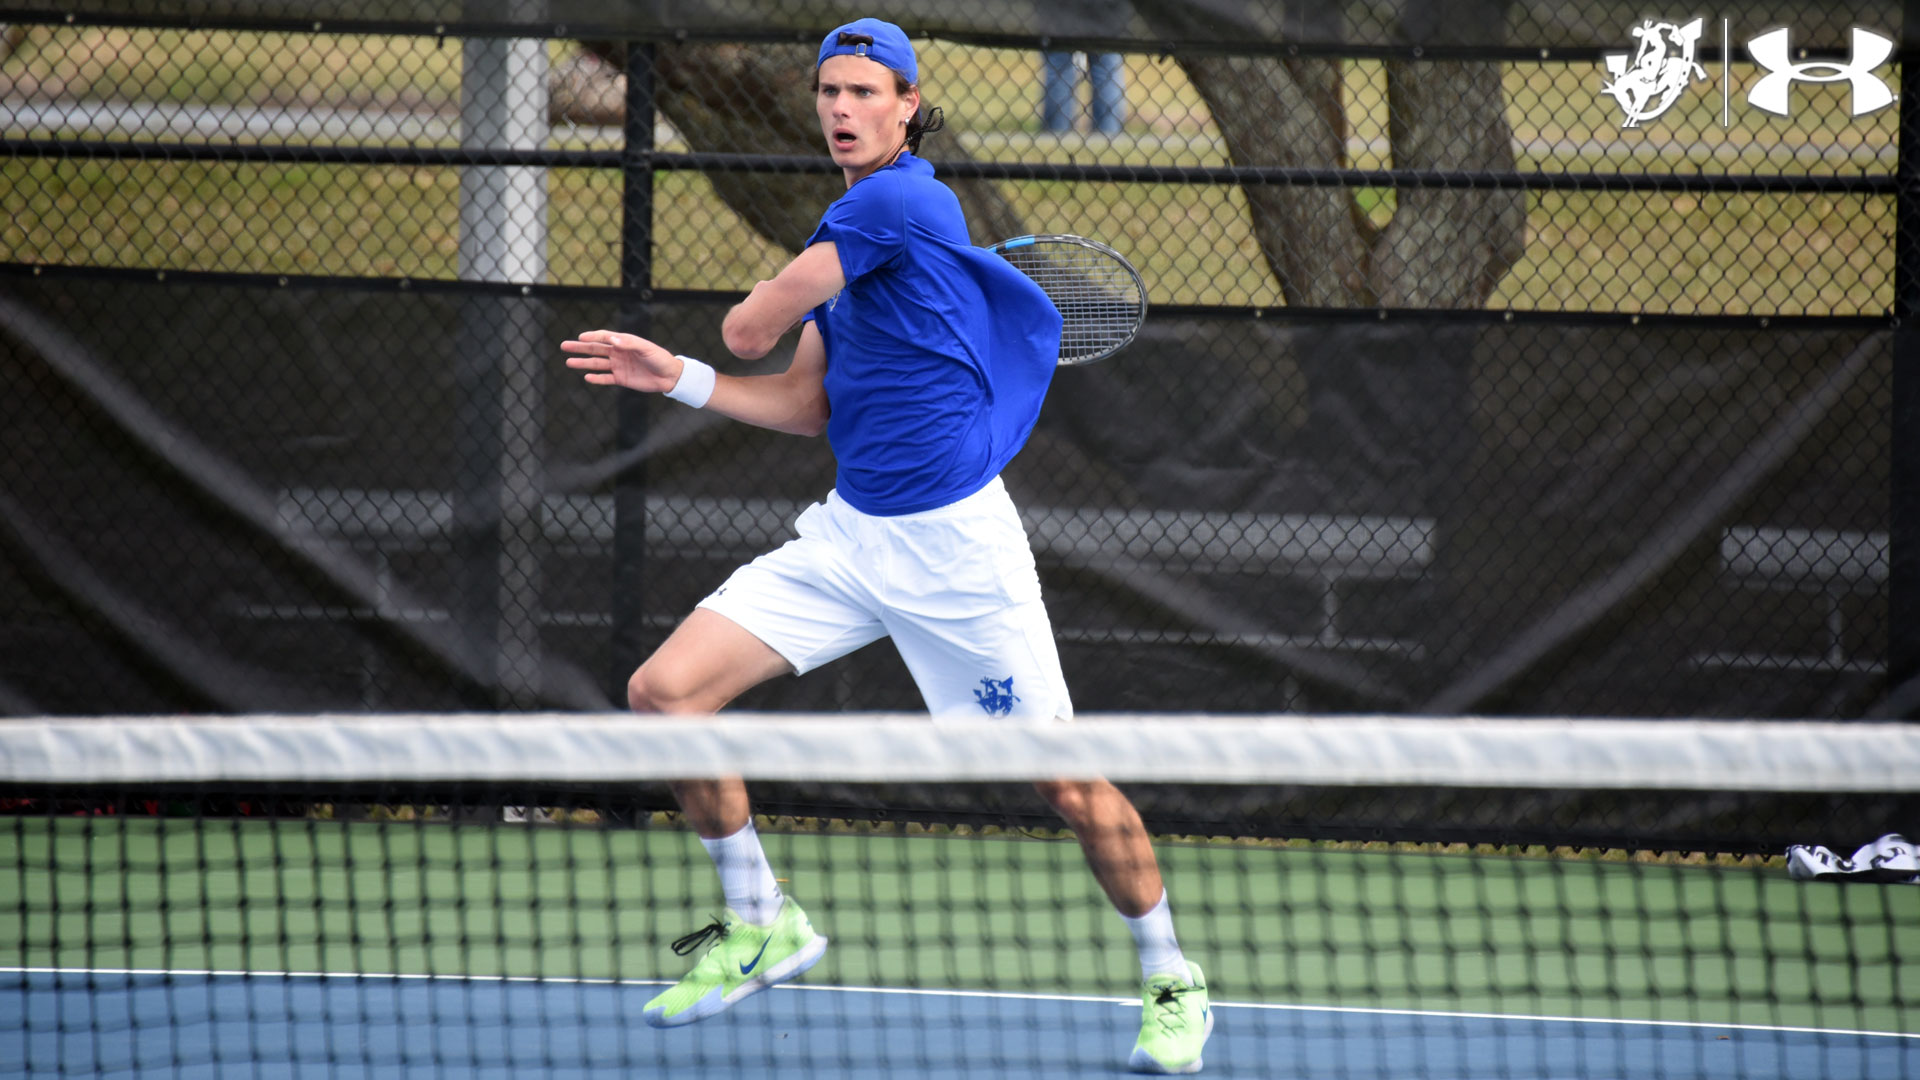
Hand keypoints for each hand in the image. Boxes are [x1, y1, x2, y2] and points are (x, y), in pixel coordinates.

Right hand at [562, 330, 683, 391]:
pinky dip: (597, 378)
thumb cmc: (660, 358)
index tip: (580, 338)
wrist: (670, 376)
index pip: (604, 337)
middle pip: (595, 349)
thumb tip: (612, 339)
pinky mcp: (621, 379)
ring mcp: (619, 366)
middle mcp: (619, 353)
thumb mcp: (646, 348)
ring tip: (569, 362)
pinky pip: (606, 378)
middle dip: (580, 348)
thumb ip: (629, 343)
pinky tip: (586, 377)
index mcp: (624, 342)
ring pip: (597, 364)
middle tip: (564, 346)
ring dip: (583, 363)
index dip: (592, 337)